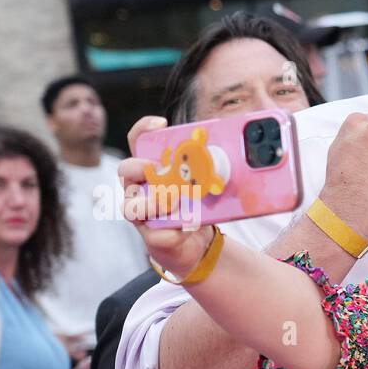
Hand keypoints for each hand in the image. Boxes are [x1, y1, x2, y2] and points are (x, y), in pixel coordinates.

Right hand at [116, 115, 209, 275]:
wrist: (196, 244)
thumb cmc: (195, 207)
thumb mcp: (203, 184)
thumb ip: (212, 170)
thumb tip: (241, 157)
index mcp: (151, 169)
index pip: (138, 142)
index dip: (144, 129)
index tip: (161, 123)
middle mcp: (139, 189)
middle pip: (126, 170)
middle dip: (140, 167)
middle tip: (160, 169)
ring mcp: (142, 214)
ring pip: (131, 206)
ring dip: (154, 203)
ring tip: (175, 201)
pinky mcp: (152, 236)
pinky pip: (157, 233)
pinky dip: (174, 231)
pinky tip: (187, 228)